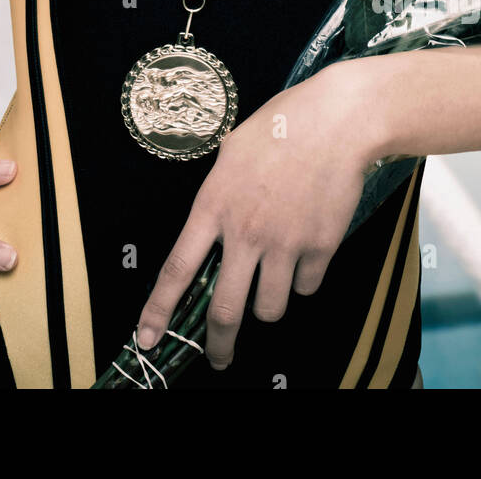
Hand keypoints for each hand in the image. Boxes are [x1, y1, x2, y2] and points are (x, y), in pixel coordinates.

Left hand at [134, 66, 379, 369]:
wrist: (335, 122)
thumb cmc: (280, 126)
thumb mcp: (230, 151)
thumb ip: (217, 191)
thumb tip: (212, 217)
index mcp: (213, 206)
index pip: (177, 270)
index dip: (158, 310)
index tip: (146, 339)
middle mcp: (245, 232)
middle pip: (225, 311)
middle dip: (219, 346)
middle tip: (219, 358)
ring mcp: (285, 244)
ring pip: (269, 309)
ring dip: (267, 306)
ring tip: (269, 285)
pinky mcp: (320, 247)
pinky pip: (307, 287)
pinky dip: (303, 279)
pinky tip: (304, 252)